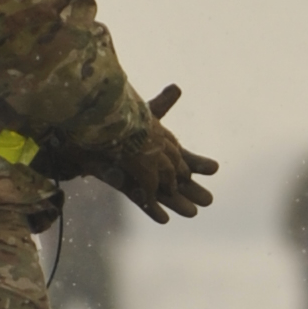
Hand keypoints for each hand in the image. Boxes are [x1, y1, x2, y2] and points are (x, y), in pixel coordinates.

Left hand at [117, 99, 217, 222]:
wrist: (92, 127)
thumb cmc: (118, 120)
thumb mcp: (144, 112)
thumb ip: (162, 104)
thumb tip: (177, 88)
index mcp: (160, 147)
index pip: (183, 157)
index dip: (198, 164)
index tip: (215, 168)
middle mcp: (151, 163)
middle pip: (176, 179)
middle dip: (192, 190)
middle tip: (209, 200)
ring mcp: (138, 175)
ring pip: (161, 192)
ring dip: (176, 203)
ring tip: (193, 213)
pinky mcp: (123, 184)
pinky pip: (140, 200)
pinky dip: (152, 209)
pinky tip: (164, 220)